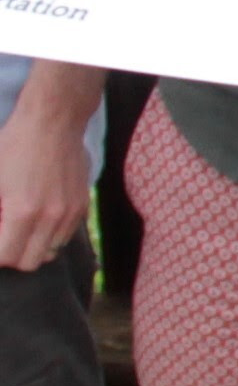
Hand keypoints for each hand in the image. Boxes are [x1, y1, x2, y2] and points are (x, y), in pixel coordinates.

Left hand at [0, 86, 88, 271]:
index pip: (7, 257)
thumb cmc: (13, 146)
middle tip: (2, 235)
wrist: (53, 122)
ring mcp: (70, 212)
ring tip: (20, 226)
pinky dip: (50, 234)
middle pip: (30, 262)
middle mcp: (51, 217)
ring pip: (51, 252)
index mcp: (22, 212)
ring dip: (33, 246)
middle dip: (11, 255)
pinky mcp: (82, 205)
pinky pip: (65, 235)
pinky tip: (38, 215)